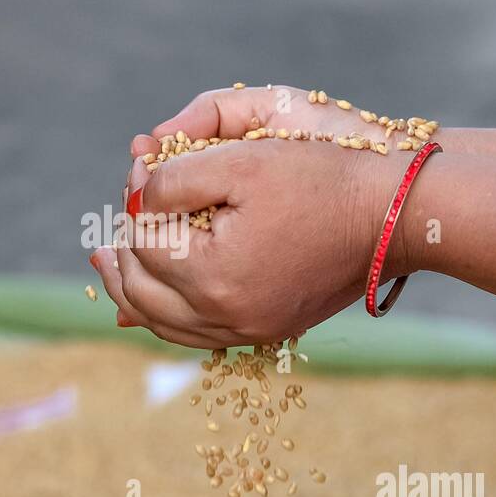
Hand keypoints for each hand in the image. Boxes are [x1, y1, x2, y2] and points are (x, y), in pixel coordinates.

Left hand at [95, 88, 410, 346]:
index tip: (142, 166)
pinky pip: (201, 334)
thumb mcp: (240, 161)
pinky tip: (153, 303)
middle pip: (142, 294)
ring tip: (113, 266)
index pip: (144, 242)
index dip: (134, 200)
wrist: (394, 215)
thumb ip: (173, 179)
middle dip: (118, 259)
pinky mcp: (269, 331)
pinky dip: (169, 317)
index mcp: (212, 275)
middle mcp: (226, 316)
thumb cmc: (321, 179)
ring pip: (165, 324)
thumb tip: (136, 198)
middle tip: (101, 236)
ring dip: (133, 294)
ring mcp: (250, 331)